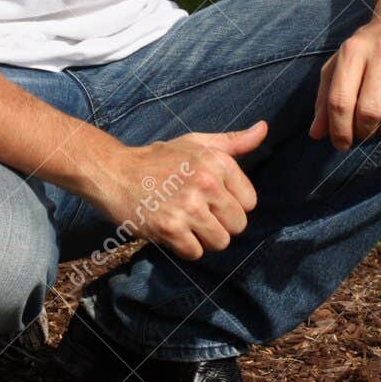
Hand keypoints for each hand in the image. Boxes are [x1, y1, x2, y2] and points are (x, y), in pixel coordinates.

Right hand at [85, 121, 267, 260]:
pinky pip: (195, 253)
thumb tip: (264, 128)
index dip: (233, 204)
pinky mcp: (170, 228)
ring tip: (187, 223)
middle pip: (238, 225)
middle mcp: (206, 183)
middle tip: (199, 214)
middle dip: (221, 224)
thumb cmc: (160, 158)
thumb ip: (234, 142)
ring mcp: (188, 207)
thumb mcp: (198, 143)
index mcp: (218, 162)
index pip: (250, 202)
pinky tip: (173, 231)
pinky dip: (185, 248)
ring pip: (220, 242)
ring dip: (205, 239)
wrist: (116, 172)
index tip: (213, 199)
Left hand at [309, 0, 380, 149]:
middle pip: (368, 112)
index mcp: (353, 50)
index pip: (340, 101)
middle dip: (363, 132)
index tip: (341, 144)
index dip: (338, 130)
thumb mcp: (341, 63)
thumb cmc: (369, 46)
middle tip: (364, 133)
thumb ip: (325, 97)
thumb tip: (316, 134)